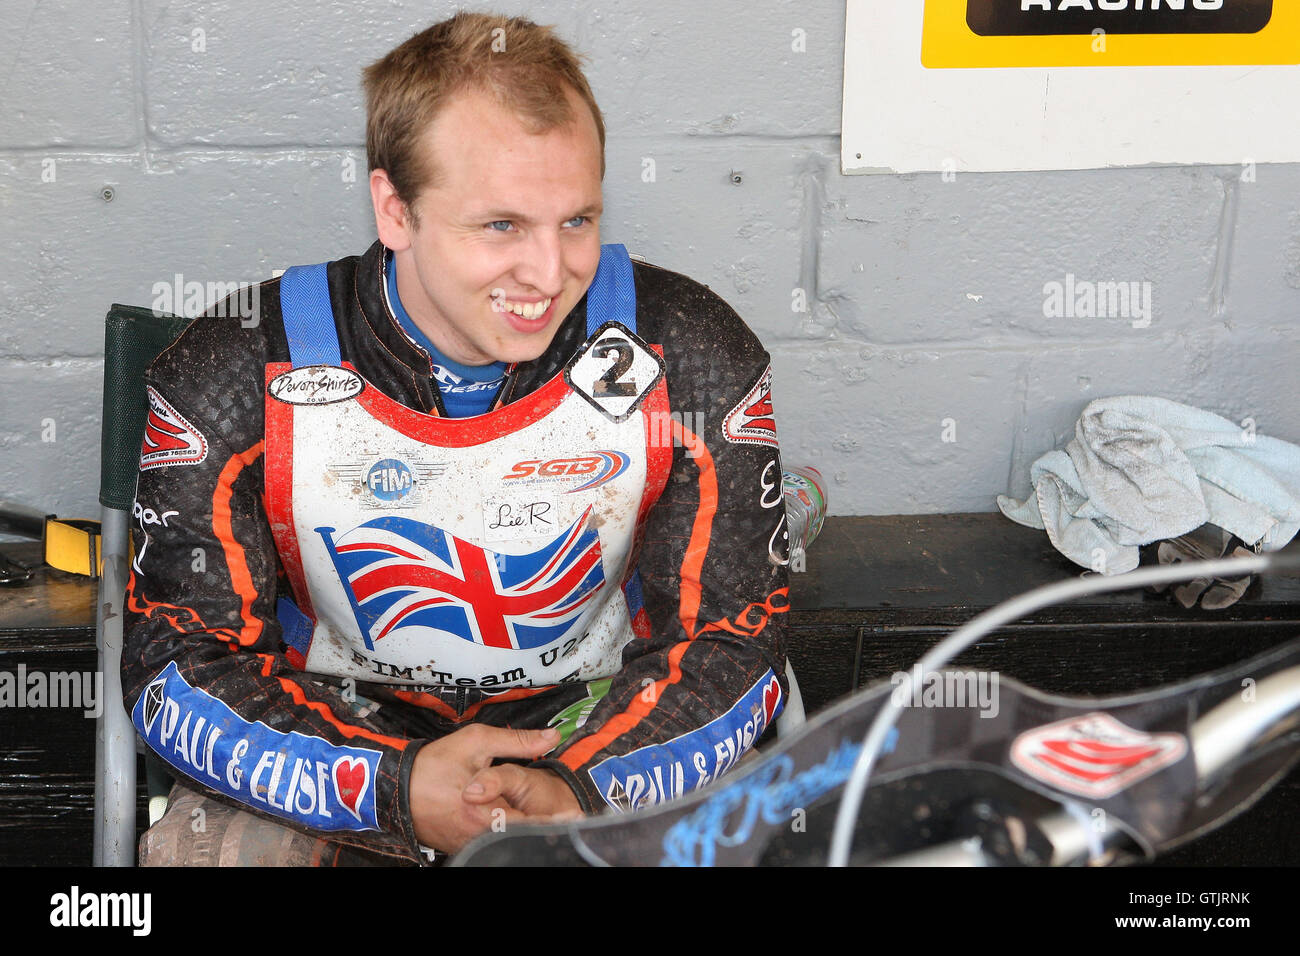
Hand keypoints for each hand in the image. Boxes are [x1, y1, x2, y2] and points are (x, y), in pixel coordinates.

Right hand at [409, 724, 560, 853]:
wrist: (394, 788)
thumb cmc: (434, 764)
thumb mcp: (477, 742)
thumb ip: (518, 741)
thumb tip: (552, 736)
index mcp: (485, 813)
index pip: (532, 824)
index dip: (555, 820)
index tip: (573, 814)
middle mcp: (478, 836)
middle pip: (522, 836)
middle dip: (542, 824)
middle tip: (564, 814)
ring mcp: (468, 844)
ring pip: (506, 841)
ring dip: (524, 829)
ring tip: (544, 818)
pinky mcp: (459, 847)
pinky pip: (489, 843)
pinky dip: (504, 833)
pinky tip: (514, 819)